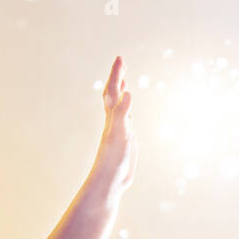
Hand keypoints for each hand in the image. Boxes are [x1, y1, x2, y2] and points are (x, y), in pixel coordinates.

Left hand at [88, 55, 137, 208]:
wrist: (109, 181)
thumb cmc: (113, 159)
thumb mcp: (120, 134)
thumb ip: (122, 113)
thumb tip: (128, 92)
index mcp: (112, 117)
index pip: (114, 90)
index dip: (116, 74)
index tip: (120, 58)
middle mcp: (114, 121)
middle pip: (114, 95)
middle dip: (117, 77)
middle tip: (121, 61)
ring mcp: (119, 131)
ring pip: (119, 107)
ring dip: (121, 93)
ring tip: (123, 81)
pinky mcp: (124, 141)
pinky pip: (125, 121)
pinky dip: (127, 112)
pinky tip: (129, 113)